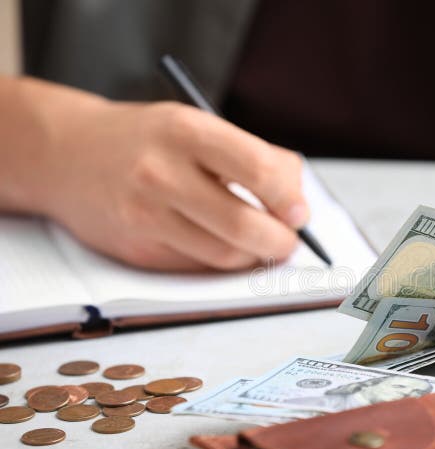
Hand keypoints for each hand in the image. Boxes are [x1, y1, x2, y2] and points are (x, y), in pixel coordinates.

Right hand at [16, 86, 306, 270]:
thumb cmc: (146, 139)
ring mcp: (145, 215)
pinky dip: (221, 263)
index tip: (299, 213)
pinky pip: (196, 267)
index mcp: (187, 131)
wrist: (64, 153)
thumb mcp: (195, 124)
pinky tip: (225, 247)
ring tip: (261, 245)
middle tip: (289, 240)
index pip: (259, 172)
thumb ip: (250, 156)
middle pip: (245, 226)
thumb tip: (297, 202)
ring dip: (255, 257)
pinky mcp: (135, 250)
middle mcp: (162, 173)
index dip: (289, 199)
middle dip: (280, 241)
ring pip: (224, 256)